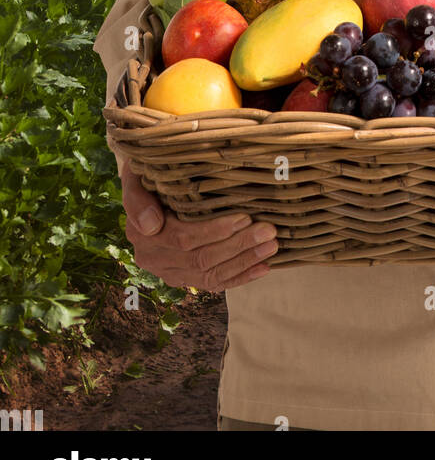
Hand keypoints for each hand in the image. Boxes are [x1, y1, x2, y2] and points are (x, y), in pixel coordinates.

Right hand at [120, 161, 279, 290]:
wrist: (147, 187)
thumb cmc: (148, 176)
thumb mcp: (137, 177)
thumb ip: (138, 199)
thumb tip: (151, 224)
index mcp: (142, 234)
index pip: (183, 238)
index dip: (215, 231)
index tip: (244, 217)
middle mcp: (154, 259)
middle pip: (201, 257)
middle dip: (238, 245)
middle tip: (268, 231)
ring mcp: (170, 272)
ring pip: (210, 273)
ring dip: (244, 261)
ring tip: (271, 246)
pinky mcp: (185, 278)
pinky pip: (214, 283)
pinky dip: (241, 277)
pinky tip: (263, 268)